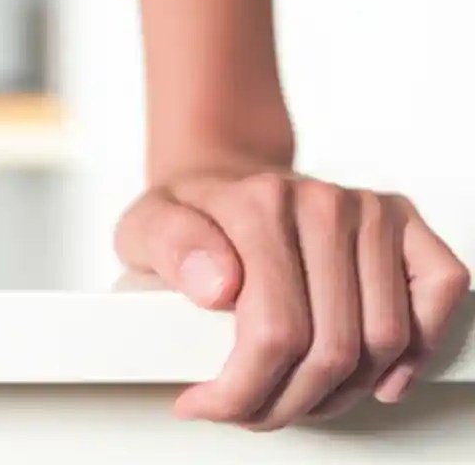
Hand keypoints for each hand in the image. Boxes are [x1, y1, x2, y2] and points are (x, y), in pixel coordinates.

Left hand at [115, 170, 468, 429]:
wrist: (222, 174)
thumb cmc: (189, 212)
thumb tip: (217, 286)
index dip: (242, 391)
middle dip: (287, 403)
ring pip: (384, 338)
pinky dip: (417, 347)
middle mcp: (321, 203)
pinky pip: (438, 290)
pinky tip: (375, 375)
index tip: (208, 405)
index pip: (273, 333)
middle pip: (331, 348)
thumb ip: (169, 247)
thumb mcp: (146, 225)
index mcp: (259, 204)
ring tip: (296, 396)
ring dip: (343, 391)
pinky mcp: (401, 222)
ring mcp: (367, 210)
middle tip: (251, 411)